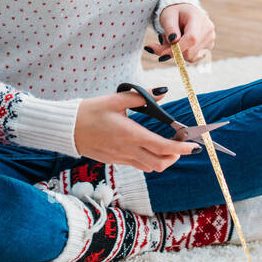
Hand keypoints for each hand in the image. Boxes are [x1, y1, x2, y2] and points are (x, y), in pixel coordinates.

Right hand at [73, 88, 198, 172]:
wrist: (67, 128)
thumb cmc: (90, 111)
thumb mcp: (116, 99)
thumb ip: (142, 97)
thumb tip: (162, 93)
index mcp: (130, 134)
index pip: (162, 146)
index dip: (181, 148)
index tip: (194, 146)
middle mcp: (128, 150)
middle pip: (160, 163)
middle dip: (175, 156)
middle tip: (181, 144)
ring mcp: (121, 158)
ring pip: (150, 167)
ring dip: (163, 160)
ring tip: (167, 146)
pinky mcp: (115, 160)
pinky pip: (138, 165)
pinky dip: (150, 160)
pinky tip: (149, 147)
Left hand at [145, 2, 215, 64]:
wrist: (185, 11)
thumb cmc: (175, 12)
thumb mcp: (168, 16)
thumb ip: (170, 28)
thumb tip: (173, 41)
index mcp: (198, 18)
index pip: (191, 39)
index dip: (177, 49)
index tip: (162, 54)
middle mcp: (208, 30)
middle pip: (190, 52)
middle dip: (172, 51)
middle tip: (161, 42)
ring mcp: (210, 39)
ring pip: (190, 57)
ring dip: (177, 52)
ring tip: (172, 39)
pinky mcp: (209, 47)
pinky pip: (193, 58)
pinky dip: (183, 54)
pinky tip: (180, 43)